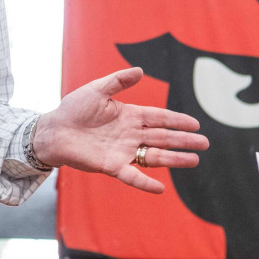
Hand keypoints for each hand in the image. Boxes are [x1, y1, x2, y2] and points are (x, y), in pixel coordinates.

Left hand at [32, 67, 210, 194]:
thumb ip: (118, 81)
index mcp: (130, 115)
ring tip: (194, 161)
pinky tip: (161, 188)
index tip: (196, 124)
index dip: (178, 121)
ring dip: (174, 159)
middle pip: (163, 137)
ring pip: (154, 156)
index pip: (160, 118)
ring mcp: (123, 151)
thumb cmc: (73, 108)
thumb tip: (140, 70)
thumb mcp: (97, 89)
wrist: (53, 130)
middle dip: (184, 140)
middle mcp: (130, 134)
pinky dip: (145, 182)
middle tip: (205, 144)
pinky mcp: (111, 166)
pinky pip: (132, 176)